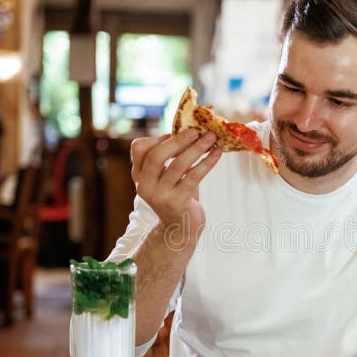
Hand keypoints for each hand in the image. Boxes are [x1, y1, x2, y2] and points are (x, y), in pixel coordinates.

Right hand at [130, 129, 220, 243]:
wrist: (180, 228)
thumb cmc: (176, 195)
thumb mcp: (167, 177)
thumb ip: (170, 156)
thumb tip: (192, 128)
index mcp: (139, 175)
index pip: (138, 149)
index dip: (158, 137)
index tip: (177, 133)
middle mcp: (144, 185)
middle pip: (156, 156)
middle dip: (178, 141)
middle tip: (197, 131)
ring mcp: (160, 195)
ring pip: (178, 165)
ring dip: (197, 149)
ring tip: (212, 138)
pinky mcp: (177, 203)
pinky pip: (194, 177)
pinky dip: (207, 162)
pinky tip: (217, 154)